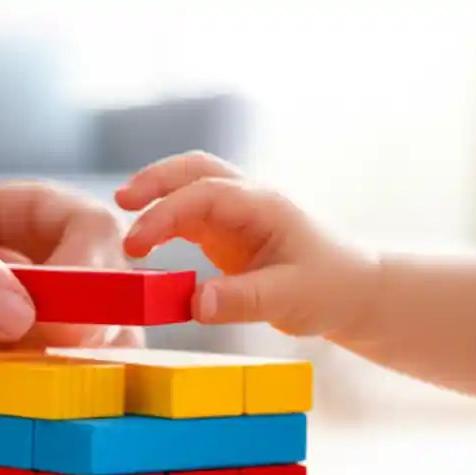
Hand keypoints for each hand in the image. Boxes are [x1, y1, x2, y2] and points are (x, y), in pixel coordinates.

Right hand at [117, 151, 378, 336]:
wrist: (354, 290)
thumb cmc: (330, 288)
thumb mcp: (290, 299)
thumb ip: (242, 300)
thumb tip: (195, 304)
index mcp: (264, 206)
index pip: (204, 195)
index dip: (166, 214)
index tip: (136, 242)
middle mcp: (249, 200)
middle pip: (195, 169)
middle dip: (155, 179)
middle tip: (121, 201)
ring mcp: (238, 213)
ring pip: (190, 185)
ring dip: (157, 194)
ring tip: (125, 216)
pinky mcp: (229, 233)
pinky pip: (190, 215)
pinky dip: (164, 220)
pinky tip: (145, 241)